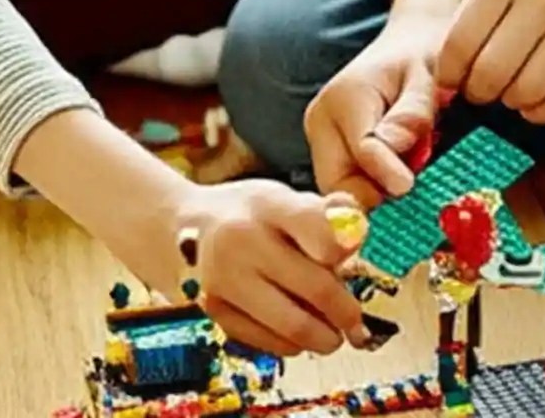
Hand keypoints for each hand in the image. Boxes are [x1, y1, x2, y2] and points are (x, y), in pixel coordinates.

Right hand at [176, 181, 369, 355]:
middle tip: (354, 320)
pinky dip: (294, 344)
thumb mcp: (288, 198)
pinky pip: (269, 342)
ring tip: (333, 333)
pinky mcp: (215, 310)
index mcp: (269, 205)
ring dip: (325, 337)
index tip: (352, 258)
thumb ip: (329, 214)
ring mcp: (225, 279)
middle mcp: (242, 240)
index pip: (322, 232)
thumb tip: (358, 234)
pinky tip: (300, 333)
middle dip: (346, 311)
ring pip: (294, 326)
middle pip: (317, 288)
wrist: (186, 227)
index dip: (347, 249)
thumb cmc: (251, 214)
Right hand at [304, 11, 445, 209]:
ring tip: (406, 188)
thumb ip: (412, 112)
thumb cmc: (421, 61)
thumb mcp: (427, 79)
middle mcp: (321, 119)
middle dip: (371, 196)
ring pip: (336, 188)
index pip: (362, 148)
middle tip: (410, 199)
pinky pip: (342, 184)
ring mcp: (319, 137)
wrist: (405, 50)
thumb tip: (392, 146)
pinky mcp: (325, 151)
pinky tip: (393, 186)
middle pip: (337, 179)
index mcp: (344, 97)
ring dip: (369, 196)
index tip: (409, 186)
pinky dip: (367, 192)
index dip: (386, 172)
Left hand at [436, 0, 544, 123]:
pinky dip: (541, 111)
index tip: (450, 79)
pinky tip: (535, 100)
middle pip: (490, 73)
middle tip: (479, 88)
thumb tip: (446, 71)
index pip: (459, 42)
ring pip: (526, 92)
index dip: (448, 73)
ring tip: (509, 89)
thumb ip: (475, 11)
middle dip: (476, 92)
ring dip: (509, 101)